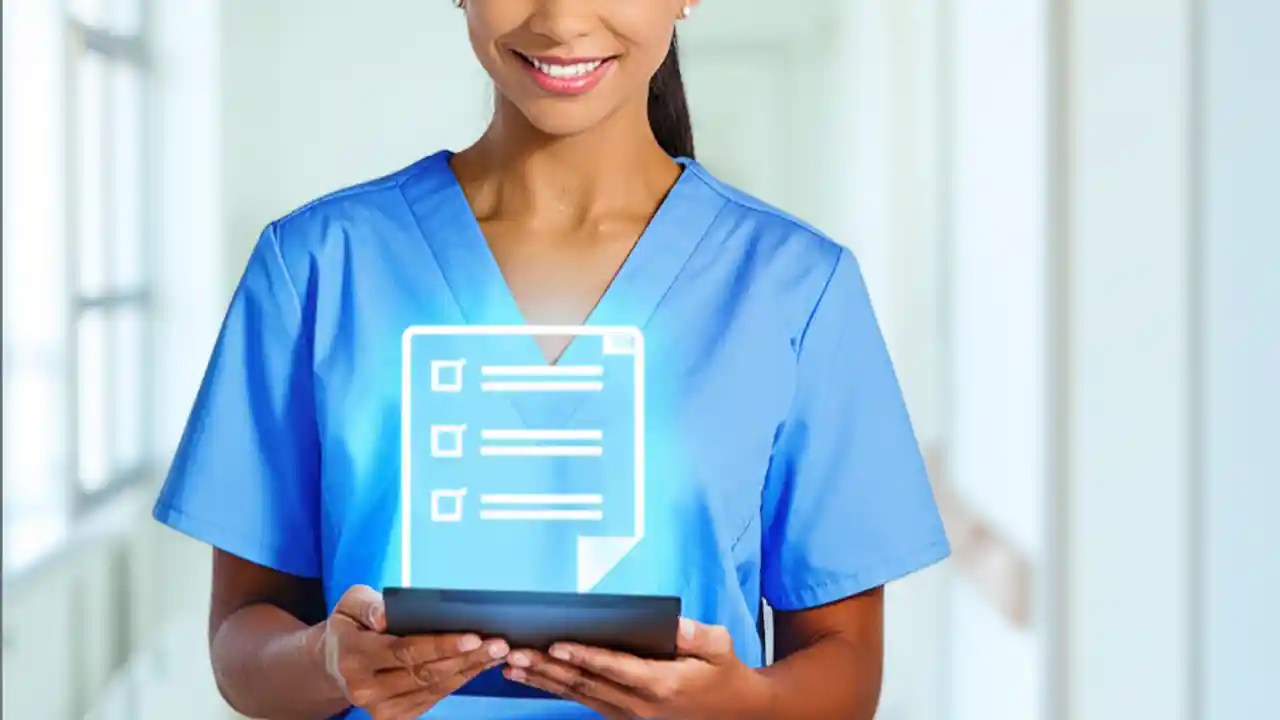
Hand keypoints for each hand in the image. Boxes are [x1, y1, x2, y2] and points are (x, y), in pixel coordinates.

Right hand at [318, 585, 508, 719]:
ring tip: (497, 652)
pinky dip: (460, 680)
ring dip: (470, 670)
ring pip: (434, 688)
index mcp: (353, 657)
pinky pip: (434, 697)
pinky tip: (480, 665)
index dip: (440, 646)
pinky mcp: (395, 716)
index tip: (473, 637)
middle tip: (499, 643)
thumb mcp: (350, 604)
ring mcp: (380, 708)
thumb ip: (367, 606)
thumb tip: (386, 615)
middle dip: (466, 658)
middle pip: (425, 673)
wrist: (335, 663)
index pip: (404, 652)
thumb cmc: (351, 626)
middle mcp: (365, 689)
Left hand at [503, 617, 771, 719]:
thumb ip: (697, 636)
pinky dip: (558, 689)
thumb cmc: (724, 674)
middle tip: (516, 653)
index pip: (616, 668)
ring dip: (544, 681)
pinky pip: (586, 702)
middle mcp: (640, 704)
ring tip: (512, 666)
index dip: (585, 657)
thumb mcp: (721, 648)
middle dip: (548, 668)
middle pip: (587, 684)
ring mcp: (630, 714)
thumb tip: (674, 625)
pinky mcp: (624, 716)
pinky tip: (536, 679)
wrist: (735, 714)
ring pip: (579, 696)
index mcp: (662, 684)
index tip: (557, 646)